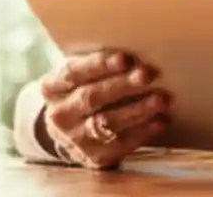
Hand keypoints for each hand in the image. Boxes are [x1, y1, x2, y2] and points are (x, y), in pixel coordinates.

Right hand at [39, 50, 169, 169]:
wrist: (69, 131)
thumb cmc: (82, 90)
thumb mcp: (79, 74)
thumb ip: (97, 65)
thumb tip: (135, 55)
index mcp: (52, 88)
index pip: (73, 73)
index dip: (99, 65)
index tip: (124, 58)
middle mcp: (60, 115)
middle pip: (92, 97)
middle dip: (122, 86)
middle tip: (147, 75)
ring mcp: (75, 139)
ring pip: (107, 123)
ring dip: (137, 110)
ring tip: (160, 99)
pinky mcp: (94, 157)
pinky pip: (120, 144)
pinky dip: (143, 132)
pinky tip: (160, 121)